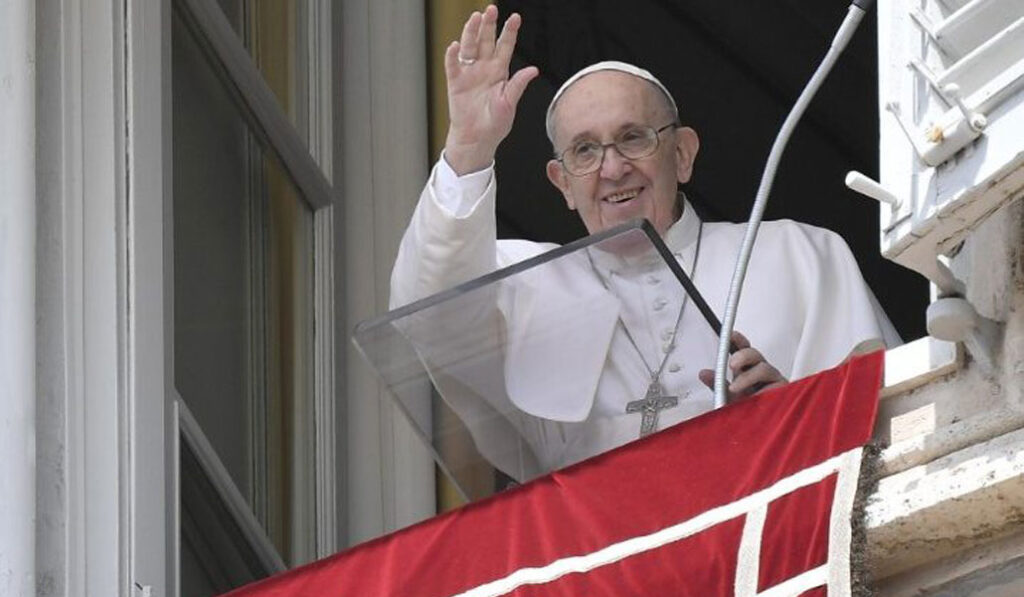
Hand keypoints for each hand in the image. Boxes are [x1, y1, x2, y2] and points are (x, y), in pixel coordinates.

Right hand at [444, 5, 538, 174]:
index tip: (516, 18)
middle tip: (491, 9)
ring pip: (470, 48)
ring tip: (475, 18)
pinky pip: (453, 65)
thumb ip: (518, 86)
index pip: (505, 47)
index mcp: (499, 72)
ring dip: (471, 33)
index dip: (510, 32)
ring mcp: (469, 73)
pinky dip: (452, 55)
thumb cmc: (495, 124)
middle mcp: (484, 68)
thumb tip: (533, 70)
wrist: (476, 139)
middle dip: (489, 25)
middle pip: (486, 41)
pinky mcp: (455, 82)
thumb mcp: (509, 104)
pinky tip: (454, 45)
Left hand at [698, 331, 786, 403]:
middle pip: (755, 354)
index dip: (739, 340)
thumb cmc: (747, 410)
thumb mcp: (728, 397)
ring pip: (764, 368)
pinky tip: (754, 398)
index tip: (730, 335)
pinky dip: (762, 392)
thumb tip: (704, 373)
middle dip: (743, 355)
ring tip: (735, 388)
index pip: (744, 350)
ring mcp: (773, 380)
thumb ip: (717, 384)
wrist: (758, 428)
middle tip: (732, 363)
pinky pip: (774, 386)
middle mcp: (762, 372)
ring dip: (747, 377)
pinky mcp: (783, 391)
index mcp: (748, 369)